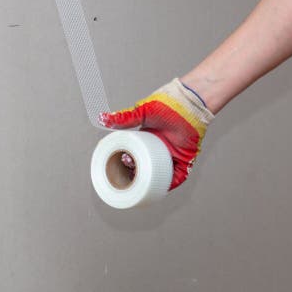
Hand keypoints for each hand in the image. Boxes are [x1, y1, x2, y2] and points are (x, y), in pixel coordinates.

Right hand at [99, 78, 214, 190]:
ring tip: (141, 186)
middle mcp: (162, 147)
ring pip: (162, 173)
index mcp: (151, 138)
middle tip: (128, 175)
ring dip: (153, 181)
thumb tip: (102, 118)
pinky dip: (171, 183)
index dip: (130, 162)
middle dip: (138, 173)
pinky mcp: (186, 158)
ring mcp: (173, 153)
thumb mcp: (142, 112)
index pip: (138, 154)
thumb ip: (123, 117)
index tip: (121, 163)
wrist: (189, 102)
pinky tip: (162, 189)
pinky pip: (179, 175)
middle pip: (148, 166)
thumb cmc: (168, 103)